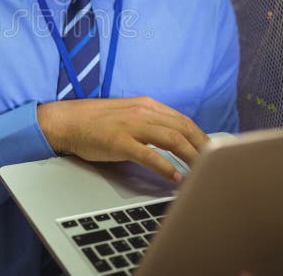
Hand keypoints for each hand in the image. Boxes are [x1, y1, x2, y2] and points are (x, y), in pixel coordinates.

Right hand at [36, 96, 209, 182]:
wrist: (66, 121)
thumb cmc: (95, 121)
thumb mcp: (127, 114)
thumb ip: (148, 122)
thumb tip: (172, 137)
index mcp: (146, 105)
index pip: (183, 120)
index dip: (202, 137)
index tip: (213, 151)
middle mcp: (142, 112)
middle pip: (184, 128)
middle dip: (203, 148)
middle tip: (216, 164)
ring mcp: (131, 126)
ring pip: (172, 140)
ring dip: (191, 157)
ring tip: (202, 172)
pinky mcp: (119, 142)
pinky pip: (149, 155)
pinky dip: (165, 167)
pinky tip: (175, 177)